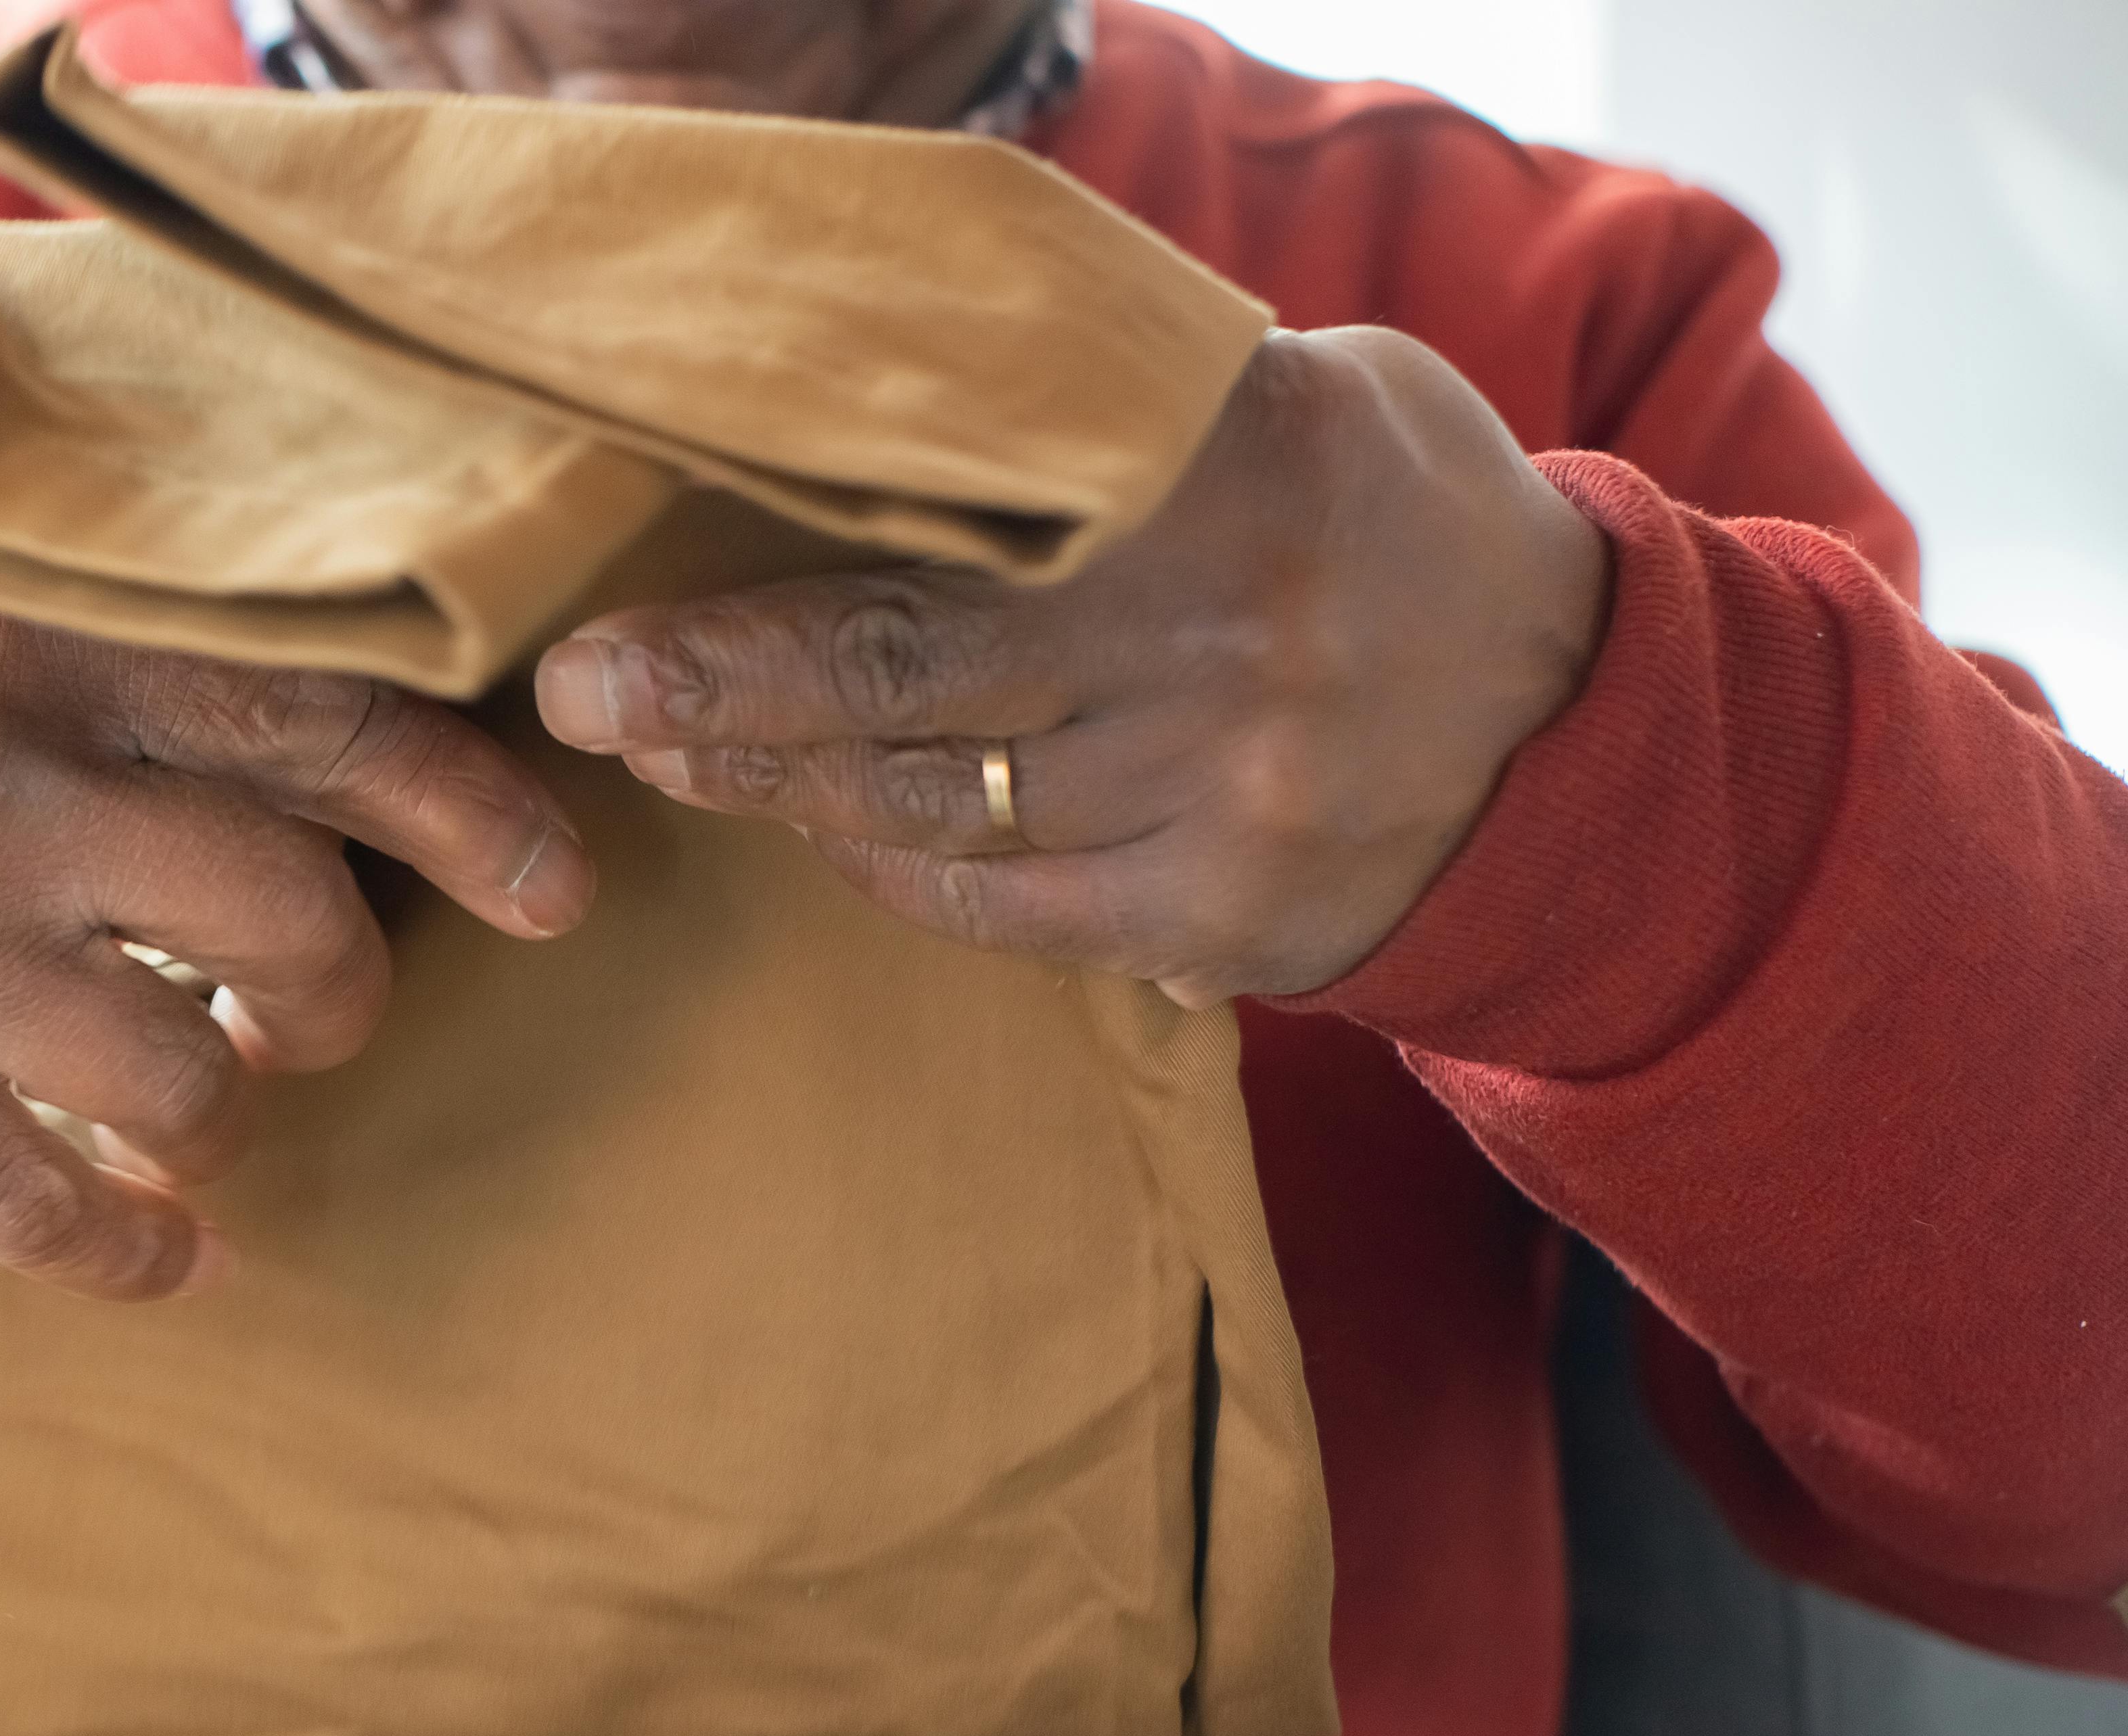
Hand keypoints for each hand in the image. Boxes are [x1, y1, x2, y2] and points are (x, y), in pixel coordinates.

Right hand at [0, 520, 594, 1296]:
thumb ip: (100, 595)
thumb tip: (340, 633)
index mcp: (23, 634)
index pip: (314, 711)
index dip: (463, 803)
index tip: (554, 878)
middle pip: (290, 916)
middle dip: (341, 985)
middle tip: (315, 998)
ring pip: (187, 1081)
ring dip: (230, 1113)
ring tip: (203, 1097)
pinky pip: (48, 1215)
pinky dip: (135, 1249)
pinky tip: (161, 1244)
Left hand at [530, 327, 1610, 1006]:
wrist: (1585, 724)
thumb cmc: (1390, 523)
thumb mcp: (1294, 399)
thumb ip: (1117, 405)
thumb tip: (899, 385)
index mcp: (1240, 481)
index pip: (957, 535)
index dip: (774, 586)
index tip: (626, 608)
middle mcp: (1226, 646)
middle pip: (913, 684)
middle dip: (723, 701)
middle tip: (584, 697)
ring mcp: (1225, 798)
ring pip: (939, 807)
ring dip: (781, 788)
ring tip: (666, 752)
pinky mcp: (1225, 917)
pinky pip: (1006, 909)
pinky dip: (898, 869)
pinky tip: (822, 828)